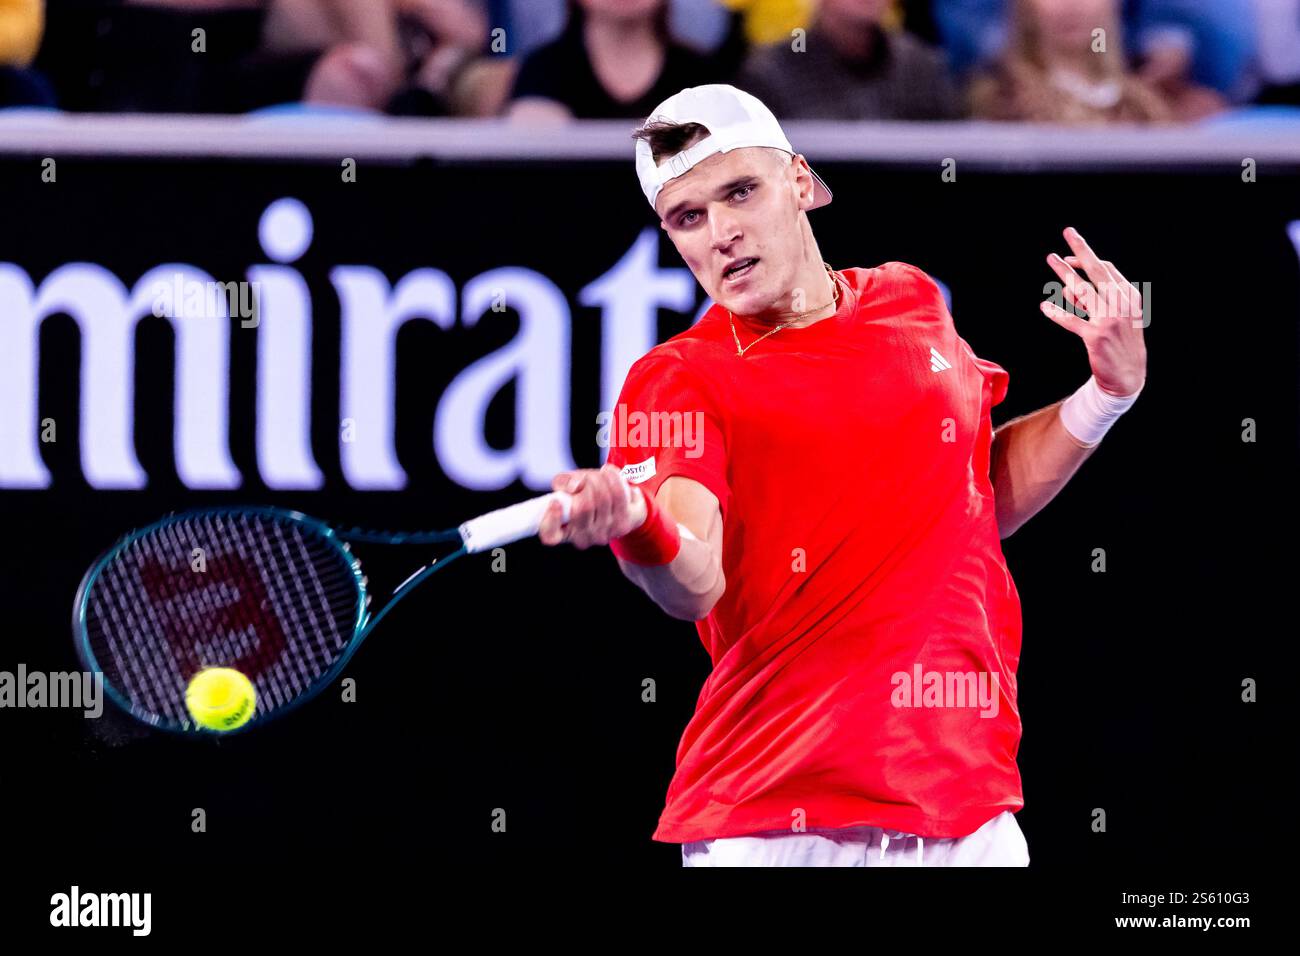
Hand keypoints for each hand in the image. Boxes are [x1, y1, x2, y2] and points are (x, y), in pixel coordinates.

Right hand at [538, 464, 647, 548]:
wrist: (622, 506)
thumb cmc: (587, 495)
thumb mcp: (568, 486)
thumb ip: (563, 482)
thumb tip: (574, 486)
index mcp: (563, 532)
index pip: (550, 535)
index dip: (551, 519)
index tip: (555, 501)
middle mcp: (582, 539)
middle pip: (583, 507)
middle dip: (586, 483)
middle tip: (586, 478)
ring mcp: (604, 534)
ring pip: (602, 498)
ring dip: (600, 479)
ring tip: (599, 475)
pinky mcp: (623, 526)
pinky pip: (618, 495)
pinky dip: (613, 478)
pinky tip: (608, 472)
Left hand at [1041, 226, 1147, 396]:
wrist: (1128, 376)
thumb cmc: (1120, 342)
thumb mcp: (1117, 316)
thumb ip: (1095, 300)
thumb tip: (1068, 288)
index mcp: (1129, 296)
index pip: (1106, 269)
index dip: (1086, 260)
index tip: (1069, 257)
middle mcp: (1121, 304)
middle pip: (1097, 270)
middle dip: (1082, 249)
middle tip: (1068, 231)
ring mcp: (1109, 320)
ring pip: (1082, 291)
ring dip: (1064, 274)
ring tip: (1050, 259)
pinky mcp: (1095, 336)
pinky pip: (1072, 321)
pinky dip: (1057, 314)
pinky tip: (1045, 308)